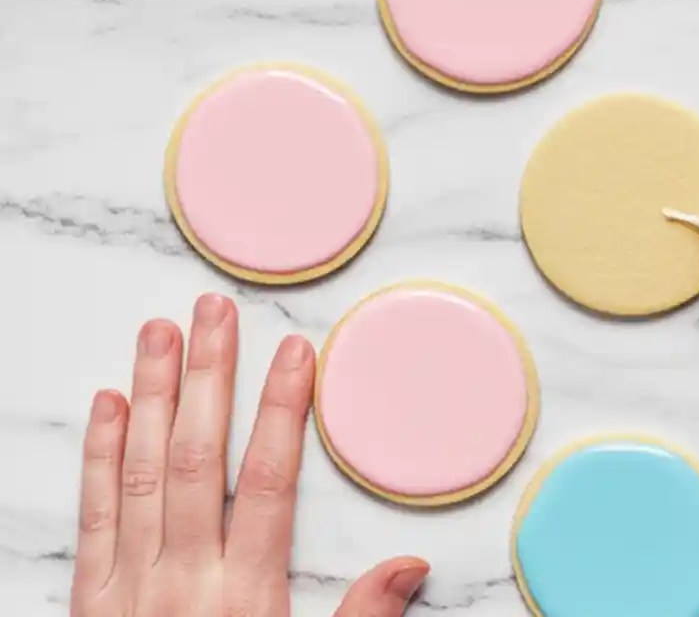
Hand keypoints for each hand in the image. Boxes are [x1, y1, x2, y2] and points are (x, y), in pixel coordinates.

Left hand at [71, 294, 428, 616]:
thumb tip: (411, 564)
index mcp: (246, 597)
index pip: (268, 483)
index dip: (281, 412)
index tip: (293, 352)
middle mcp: (183, 582)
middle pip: (197, 460)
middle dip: (207, 379)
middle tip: (214, 310)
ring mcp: (128, 588)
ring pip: (140, 474)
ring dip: (149, 397)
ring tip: (159, 332)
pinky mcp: (87, 602)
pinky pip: (92, 516)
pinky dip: (98, 456)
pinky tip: (108, 405)